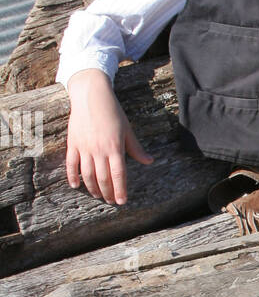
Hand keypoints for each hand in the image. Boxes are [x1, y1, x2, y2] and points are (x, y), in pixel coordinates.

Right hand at [65, 68, 153, 204]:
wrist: (91, 95)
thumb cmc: (112, 112)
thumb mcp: (127, 129)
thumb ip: (135, 148)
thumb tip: (149, 161)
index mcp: (115, 147)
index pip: (119, 175)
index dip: (120, 190)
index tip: (122, 201)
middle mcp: (99, 150)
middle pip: (103, 178)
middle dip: (108, 193)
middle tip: (111, 201)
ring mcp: (84, 147)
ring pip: (87, 174)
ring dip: (92, 188)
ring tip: (98, 195)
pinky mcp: (72, 143)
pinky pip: (71, 164)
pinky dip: (72, 176)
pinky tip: (76, 185)